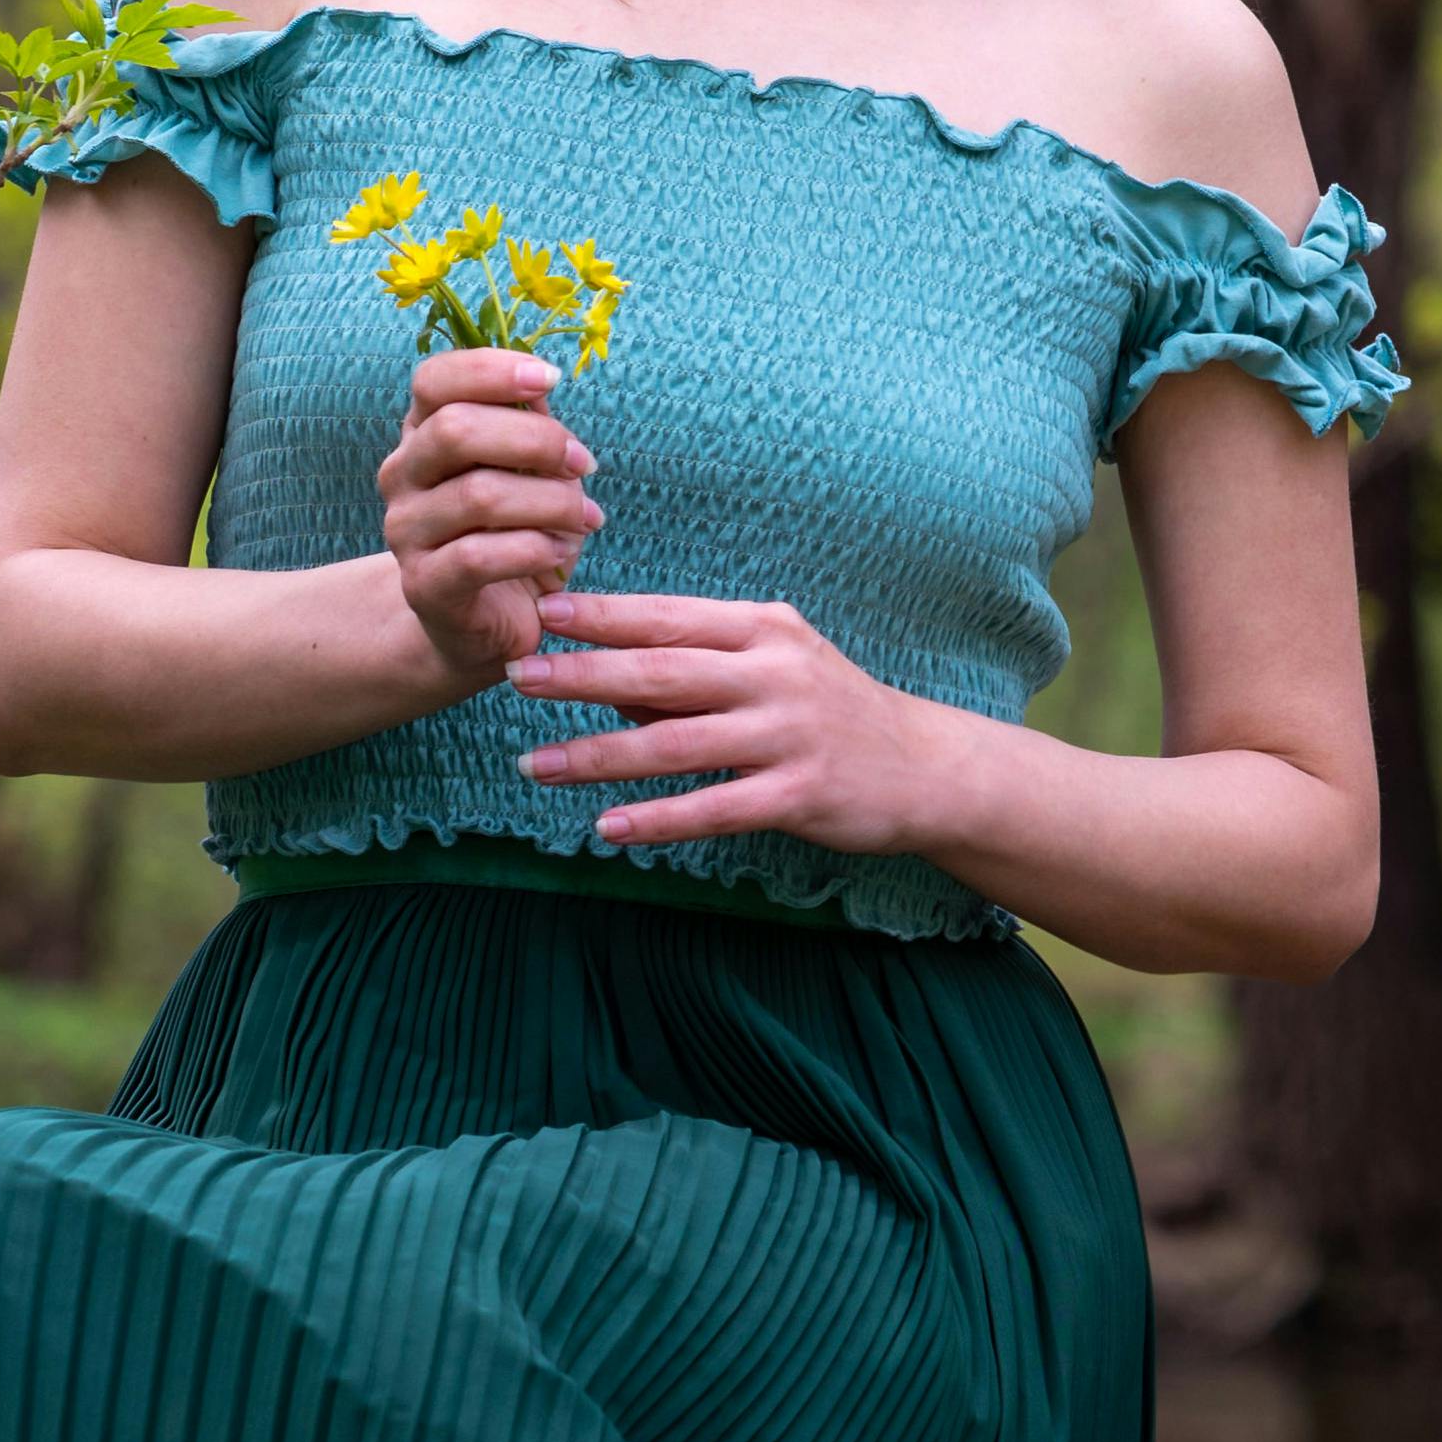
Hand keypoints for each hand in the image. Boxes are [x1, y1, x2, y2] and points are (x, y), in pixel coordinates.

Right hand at [378, 346, 597, 692]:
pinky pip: (479, 556)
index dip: (491, 369)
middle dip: (537, 440)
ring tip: (584, 519)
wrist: (487, 622)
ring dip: (550, 502)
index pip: (434, 379)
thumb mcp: (529, 470)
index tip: (550, 378)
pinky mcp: (423, 586)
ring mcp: (405, 531)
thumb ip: (528, 423)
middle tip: (584, 464)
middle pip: (456, 429)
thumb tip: (540, 383)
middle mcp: (402, 475)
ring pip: (478, 494)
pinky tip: (559, 554)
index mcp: (423, 433)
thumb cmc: (514, 533)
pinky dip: (534, 549)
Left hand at [509, 594, 968, 856]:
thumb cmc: (831, 710)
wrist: (925, 767)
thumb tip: (607, 682)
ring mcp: (787, 734)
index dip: (602, 615)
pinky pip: (712, 808)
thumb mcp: (773, 668)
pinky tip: (606, 827)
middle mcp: (774, 673)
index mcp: (764, 630)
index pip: (667, 616)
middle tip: (516, 676)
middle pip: (660, 671)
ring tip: (534, 765)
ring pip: (674, 742)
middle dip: (581, 674)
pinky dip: (656, 819)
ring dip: (597, 755)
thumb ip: (695, 671)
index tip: (543, 614)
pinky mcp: (799, 793)